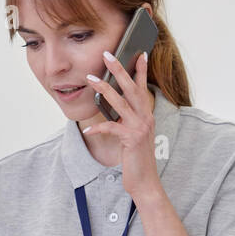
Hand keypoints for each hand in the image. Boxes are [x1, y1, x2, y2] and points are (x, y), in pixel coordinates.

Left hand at [82, 50, 161, 203]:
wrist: (145, 181)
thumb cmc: (136, 159)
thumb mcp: (132, 135)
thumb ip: (127, 120)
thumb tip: (113, 108)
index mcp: (146, 115)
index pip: (143, 88)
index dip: (141, 70)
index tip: (139, 53)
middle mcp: (145, 118)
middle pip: (132, 88)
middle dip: (120, 70)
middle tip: (108, 55)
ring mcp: (139, 128)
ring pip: (120, 103)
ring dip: (104, 89)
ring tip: (90, 78)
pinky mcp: (131, 140)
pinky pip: (112, 128)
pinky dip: (98, 128)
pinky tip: (88, 129)